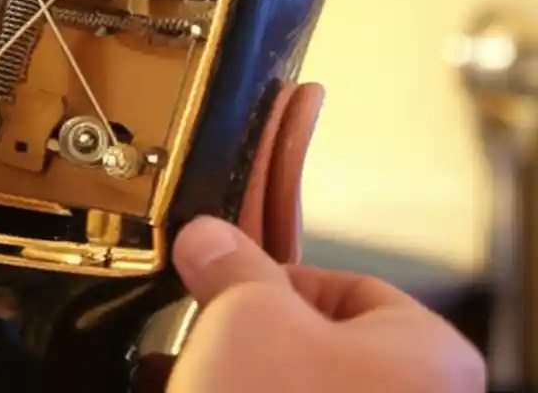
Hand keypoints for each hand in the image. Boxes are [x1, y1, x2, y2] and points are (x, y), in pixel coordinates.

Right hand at [168, 216, 485, 392]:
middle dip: (247, 338)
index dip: (275, 278)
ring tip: (186, 376)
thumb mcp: (246, 314)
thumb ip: (230, 265)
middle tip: (200, 333)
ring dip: (236, 381)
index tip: (225, 284)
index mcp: (428, 356)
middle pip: (318, 345)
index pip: (350, 286)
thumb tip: (209, 237)